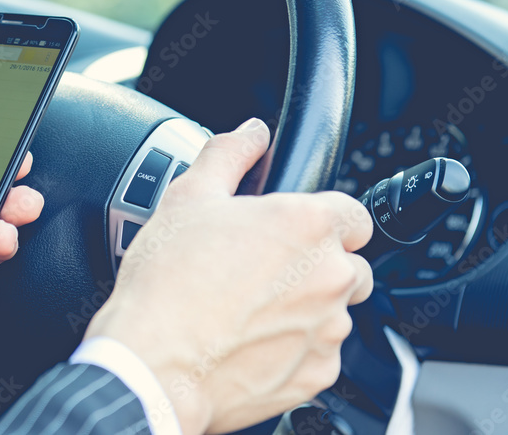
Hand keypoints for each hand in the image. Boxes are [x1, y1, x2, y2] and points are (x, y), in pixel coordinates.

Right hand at [84, 118, 373, 434]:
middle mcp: (329, 276)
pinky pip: (319, 356)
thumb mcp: (187, 197)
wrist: (153, 364)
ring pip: (334, 312)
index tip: (294, 232)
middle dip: (315, 266)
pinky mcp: (318, 374)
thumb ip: (228, 155)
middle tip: (263, 271)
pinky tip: (248, 342)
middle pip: (349, 265)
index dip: (323, 220)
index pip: (354, 214)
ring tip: (248, 310)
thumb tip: (250, 133)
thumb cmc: (167, 283)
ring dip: (305, 309)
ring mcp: (328, 330)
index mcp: (307, 224)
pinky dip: (294, 350)